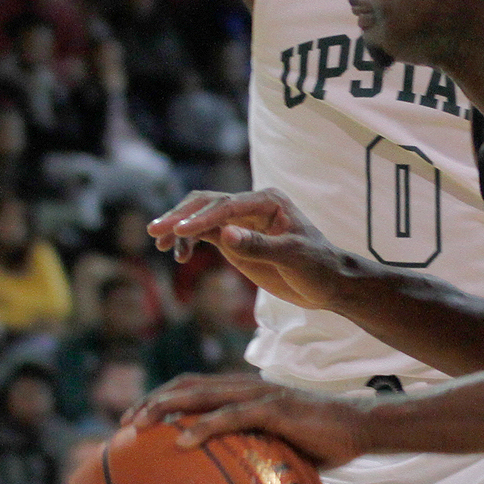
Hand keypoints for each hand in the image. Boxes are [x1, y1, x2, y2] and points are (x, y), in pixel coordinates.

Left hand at [123, 374, 372, 468]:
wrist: (360, 428)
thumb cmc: (322, 443)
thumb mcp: (281, 451)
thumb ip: (254, 459)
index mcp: (245, 393)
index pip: (194, 387)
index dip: (162, 398)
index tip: (135, 421)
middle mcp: (246, 387)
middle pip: (188, 385)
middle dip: (152, 401)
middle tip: (124, 424)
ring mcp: (259, 395)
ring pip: (202, 393)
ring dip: (167, 407)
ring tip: (140, 426)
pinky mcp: (275, 408)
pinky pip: (232, 416)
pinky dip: (204, 426)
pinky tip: (183, 442)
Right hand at [148, 189, 353, 310]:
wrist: (327, 283)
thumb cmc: (317, 266)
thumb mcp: (292, 257)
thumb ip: (259, 245)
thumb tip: (224, 234)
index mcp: (268, 201)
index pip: (227, 205)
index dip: (202, 218)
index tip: (180, 231)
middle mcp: (250, 206)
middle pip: (207, 203)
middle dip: (181, 217)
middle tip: (156, 232)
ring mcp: (240, 222)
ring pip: (201, 217)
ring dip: (179, 228)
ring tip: (161, 244)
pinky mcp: (235, 239)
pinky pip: (204, 234)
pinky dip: (189, 242)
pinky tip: (180, 256)